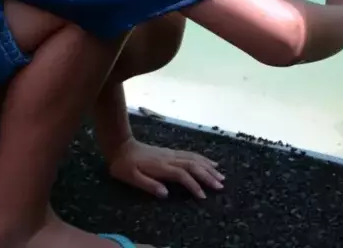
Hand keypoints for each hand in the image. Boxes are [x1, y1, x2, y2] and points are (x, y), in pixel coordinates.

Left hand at [106, 138, 224, 199]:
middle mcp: (170, 158)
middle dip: (208, 176)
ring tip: (220, 176)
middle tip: (220, 186)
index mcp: (161, 167)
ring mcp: (172, 154)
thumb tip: (166, 194)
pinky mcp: (171, 152)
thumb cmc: (124, 166)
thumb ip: (148, 185)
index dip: (194, 185)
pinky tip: (210, 162)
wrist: (121, 147)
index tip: (203, 196)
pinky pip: (191, 154)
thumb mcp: (131, 178)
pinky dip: (203, 159)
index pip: (182, 175)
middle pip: (193, 166)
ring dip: (208, 167)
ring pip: (194, 159)